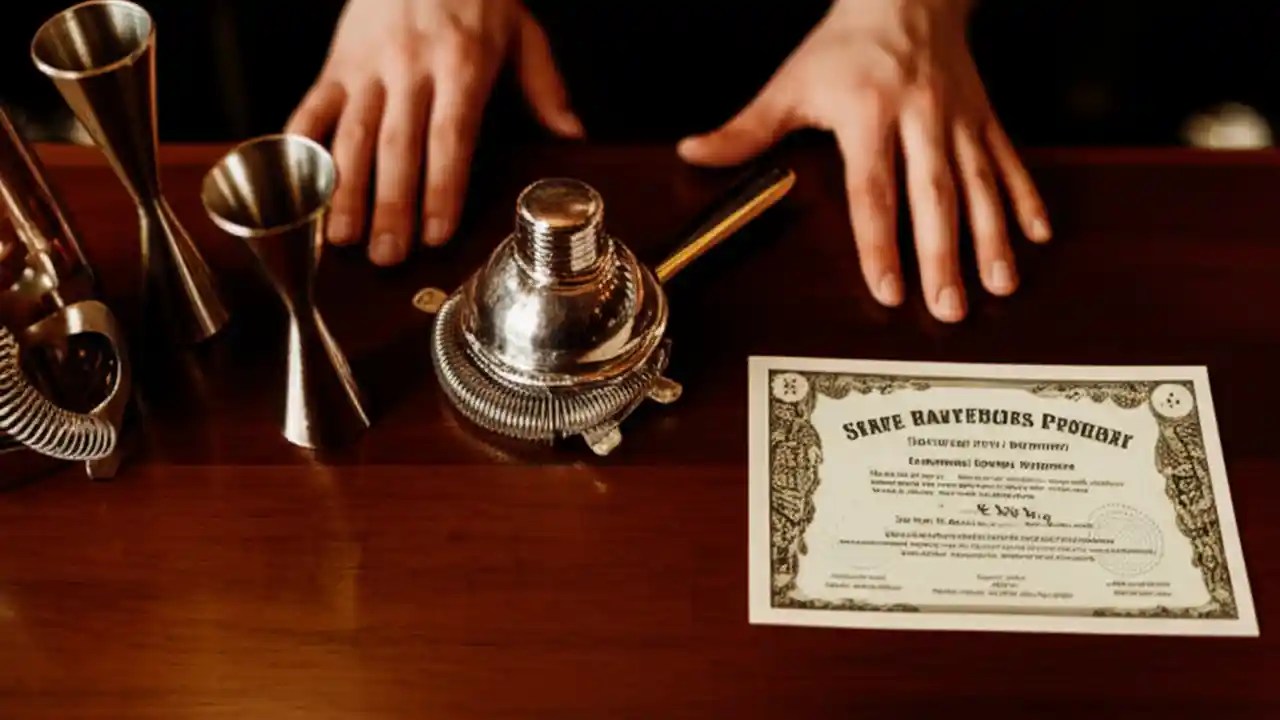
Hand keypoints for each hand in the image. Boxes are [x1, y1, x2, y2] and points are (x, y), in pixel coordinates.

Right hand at [287, 0, 582, 265]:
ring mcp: (367, 66)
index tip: (437, 233)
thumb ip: (544, 87)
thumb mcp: (521, 31)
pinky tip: (295, 182)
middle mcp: (410, 68)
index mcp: (462, 64)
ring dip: (345, 190)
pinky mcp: (336, 61)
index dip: (441, 188)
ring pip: (352, 134)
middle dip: (391, 206)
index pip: (450, 137)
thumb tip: (573, 136)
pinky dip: (299, 144)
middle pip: (399, 147)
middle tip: (387, 256)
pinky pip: (312, 106)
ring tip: (342, 237)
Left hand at [677, 0, 1049, 321]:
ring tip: (999, 287)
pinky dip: (1026, 197)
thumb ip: (747, 129)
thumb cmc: (845, 44)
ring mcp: (958, 120)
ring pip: (979, 184)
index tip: (886, 289)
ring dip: (991, 237)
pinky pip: (1009, 160)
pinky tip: (1038, 236)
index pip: (873, 189)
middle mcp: (920, 119)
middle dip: (943, 256)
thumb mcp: (792, 82)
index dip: (879, 242)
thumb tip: (694, 154)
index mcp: (868, 114)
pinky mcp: (985, 117)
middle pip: (933, 196)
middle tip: (947, 309)